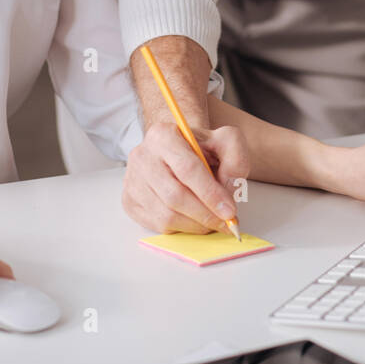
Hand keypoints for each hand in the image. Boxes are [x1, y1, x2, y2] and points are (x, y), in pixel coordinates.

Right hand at [123, 121, 248, 232]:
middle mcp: (142, 156)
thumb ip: (235, 159)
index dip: (211, 194)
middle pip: (175, 196)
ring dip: (195, 224)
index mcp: (163, 135)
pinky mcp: (129, 201)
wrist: (178, 151)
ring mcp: (132, 180)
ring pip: (166, 214)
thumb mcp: (226, 141)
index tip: (229, 211)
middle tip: (225, 223)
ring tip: (212, 221)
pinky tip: (193, 219)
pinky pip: (157, 224)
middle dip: (205, 214)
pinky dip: (181, 228)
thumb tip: (228, 190)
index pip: (188, 169)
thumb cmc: (201, 149)